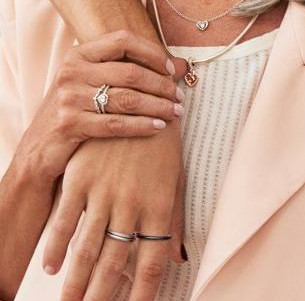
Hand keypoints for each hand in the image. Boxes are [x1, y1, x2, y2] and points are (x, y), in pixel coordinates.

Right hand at [13, 29, 181, 185]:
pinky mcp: (69, 124)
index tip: (171, 69)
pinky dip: (142, 125)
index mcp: (79, 54)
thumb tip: (183, 65)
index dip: (152, 52)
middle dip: (161, 85)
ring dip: (158, 106)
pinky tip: (158, 127)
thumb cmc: (77, 109)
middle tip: (179, 97)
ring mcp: (68, 97)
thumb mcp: (95, 83)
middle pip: (131, 73)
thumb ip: (132, 70)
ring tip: (176, 112)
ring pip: (127, 99)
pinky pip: (116, 123)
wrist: (39, 148)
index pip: (123, 40)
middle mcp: (71, 71)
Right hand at [44, 127, 183, 300]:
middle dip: (101, 299)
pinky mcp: (81, 178)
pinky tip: (51, 267)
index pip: (152, 264)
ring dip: (75, 283)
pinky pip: (65, 220)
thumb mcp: (176, 181)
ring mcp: (104, 191)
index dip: (142, 295)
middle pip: (114, 265)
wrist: (146, 99)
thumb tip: (177, 259)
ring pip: (86, 250)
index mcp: (160, 206)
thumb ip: (173, 222)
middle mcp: (132, 204)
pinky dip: (56, 247)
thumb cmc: (165, 144)